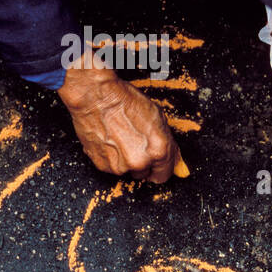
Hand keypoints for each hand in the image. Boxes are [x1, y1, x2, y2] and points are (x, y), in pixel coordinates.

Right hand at [58, 54, 182, 182]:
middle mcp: (140, 161)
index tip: (156, 165)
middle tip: (135, 144)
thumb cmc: (124, 101)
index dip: (160, 168)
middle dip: (142, 163)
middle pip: (145, 174)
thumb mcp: (157, 117)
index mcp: (159, 150)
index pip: (164, 175)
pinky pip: (111, 167)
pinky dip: (110, 158)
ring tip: (120, 139)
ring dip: (125, 160)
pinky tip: (110, 140)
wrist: (96, 96)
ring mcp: (120, 166)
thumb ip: (168, 144)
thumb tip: (175, 161)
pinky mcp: (103, 165)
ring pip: (127, 171)